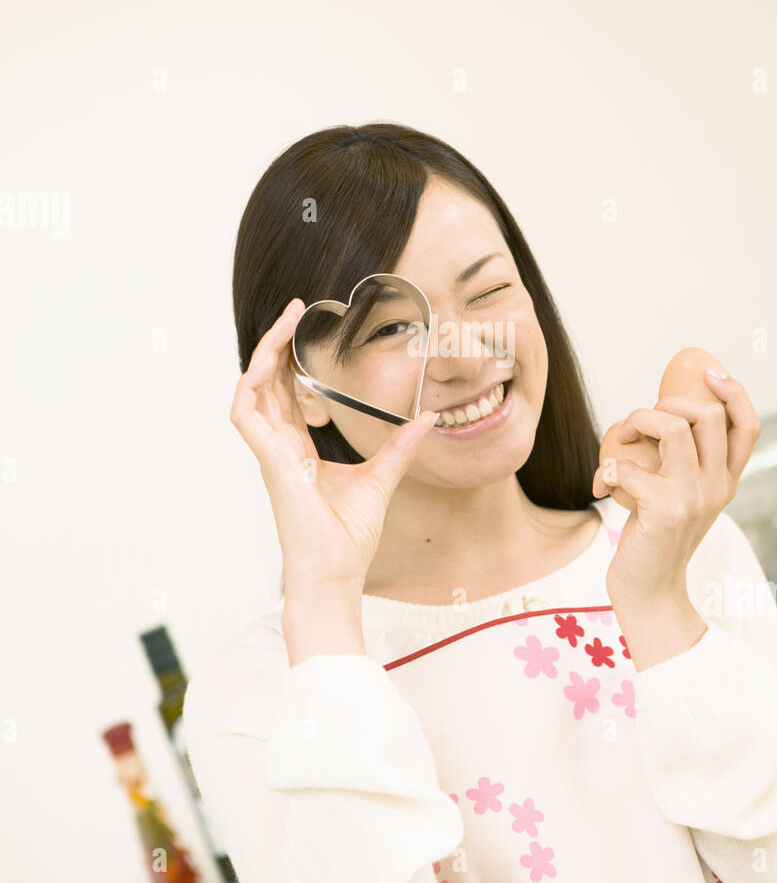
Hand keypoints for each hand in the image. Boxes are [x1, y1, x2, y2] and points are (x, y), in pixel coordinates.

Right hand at [229, 298, 438, 590]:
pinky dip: (250, 386)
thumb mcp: (381, 479)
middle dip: (276, 343)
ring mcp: (270, 453)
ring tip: (283, 322)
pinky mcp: (270, 461)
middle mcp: (280, 446)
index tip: (306, 328)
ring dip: (263, 353)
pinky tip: (267, 364)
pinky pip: (245, 415)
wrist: (336, 573)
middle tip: (295, 309)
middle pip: (266, 382)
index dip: (291, 359)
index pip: (286, 393)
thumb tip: (427, 419)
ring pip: (250, 389)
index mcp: (299, 449)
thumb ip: (399, 446)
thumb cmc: (348, 537)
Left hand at [594, 370, 761, 609]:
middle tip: (640, 423)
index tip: (710, 372)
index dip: (734, 392)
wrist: (649, 591)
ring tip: (620, 439)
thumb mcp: (681, 499)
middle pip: (709, 415)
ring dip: (638, 421)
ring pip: (675, 428)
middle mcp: (718, 487)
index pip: (748, 425)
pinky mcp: (665, 511)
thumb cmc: (655, 539)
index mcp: (726, 481)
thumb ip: (683, 466)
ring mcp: (694, 498)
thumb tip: (661, 418)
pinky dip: (609, 468)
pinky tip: (602, 484)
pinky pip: (630, 467)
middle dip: (668, 403)